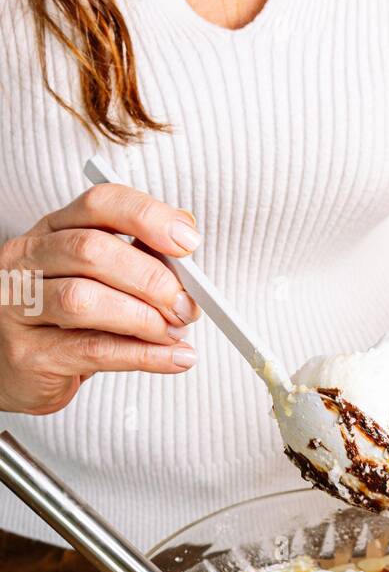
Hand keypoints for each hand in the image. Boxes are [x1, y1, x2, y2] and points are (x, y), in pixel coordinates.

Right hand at [0, 184, 201, 414]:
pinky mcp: (28, 353)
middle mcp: (28, 260)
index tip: (188, 242)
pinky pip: (92, 350)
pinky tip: (172, 357)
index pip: (99, 204)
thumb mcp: (99, 278)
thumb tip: (185, 237)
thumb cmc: (62, 320)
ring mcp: (19, 306)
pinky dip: (142, 355)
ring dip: (143, 317)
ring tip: (173, 331)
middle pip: (92, 250)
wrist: (12, 366)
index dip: (147, 217)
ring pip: (84, 299)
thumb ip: (139, 256)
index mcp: (52, 230)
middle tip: (185, 304)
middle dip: (151, 277)